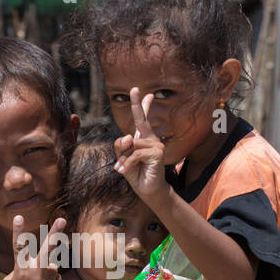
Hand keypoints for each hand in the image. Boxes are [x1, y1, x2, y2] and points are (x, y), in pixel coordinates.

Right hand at [1, 215, 65, 279]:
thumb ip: (23, 267)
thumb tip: (37, 260)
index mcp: (21, 271)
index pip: (19, 247)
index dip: (18, 231)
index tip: (19, 217)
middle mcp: (36, 275)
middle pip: (47, 250)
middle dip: (55, 233)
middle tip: (62, 219)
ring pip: (52, 266)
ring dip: (45, 270)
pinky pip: (55, 277)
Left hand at [114, 88, 168, 202]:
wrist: (147, 190)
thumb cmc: (136, 174)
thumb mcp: (123, 158)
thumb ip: (121, 147)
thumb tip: (127, 136)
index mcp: (143, 138)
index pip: (141, 118)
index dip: (140, 104)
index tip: (137, 90)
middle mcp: (151, 138)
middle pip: (141, 120)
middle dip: (137, 104)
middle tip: (134, 88)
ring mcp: (156, 144)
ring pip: (132, 145)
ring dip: (124, 158)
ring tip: (122, 168)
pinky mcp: (158, 153)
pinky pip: (135, 154)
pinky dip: (127, 163)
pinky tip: (123, 171)